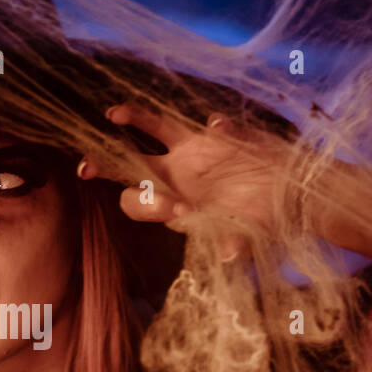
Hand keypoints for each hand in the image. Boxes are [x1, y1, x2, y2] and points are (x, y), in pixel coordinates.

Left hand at [77, 101, 298, 260]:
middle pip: (127, 168)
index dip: (150, 204)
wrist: (285, 197)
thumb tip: (227, 257)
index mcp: (172, 206)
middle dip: (104, 167)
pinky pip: (200, 124)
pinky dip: (214, 126)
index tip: (179, 208)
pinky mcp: (210, 137)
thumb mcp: (248, 238)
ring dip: (132, 121)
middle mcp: (172, 179)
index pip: (142, 203)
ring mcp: (187, 155)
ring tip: (113, 114)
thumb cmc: (260, 223)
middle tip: (85, 168)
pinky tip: (220, 128)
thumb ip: (234, 244)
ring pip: (149, 134)